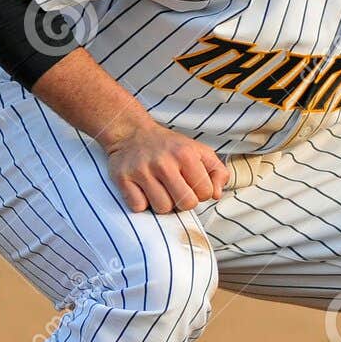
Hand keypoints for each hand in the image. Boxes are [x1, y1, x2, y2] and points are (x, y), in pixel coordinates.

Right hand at [101, 120, 229, 213]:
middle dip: (184, 202)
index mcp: (185, 154)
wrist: (131, 133)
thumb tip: (217, 195)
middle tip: (177, 191)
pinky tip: (143, 190)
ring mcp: (141, 170)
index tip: (192, 184)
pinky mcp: (122, 178)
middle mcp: (163, 162)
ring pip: (162, 208)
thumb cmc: (170, 148)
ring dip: (163, 204)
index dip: (201, 193)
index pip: (205, 193)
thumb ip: (218, 172)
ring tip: (160, 189)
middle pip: (185, 204)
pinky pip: (138, 207)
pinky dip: (142, 203)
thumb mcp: (200, 152)